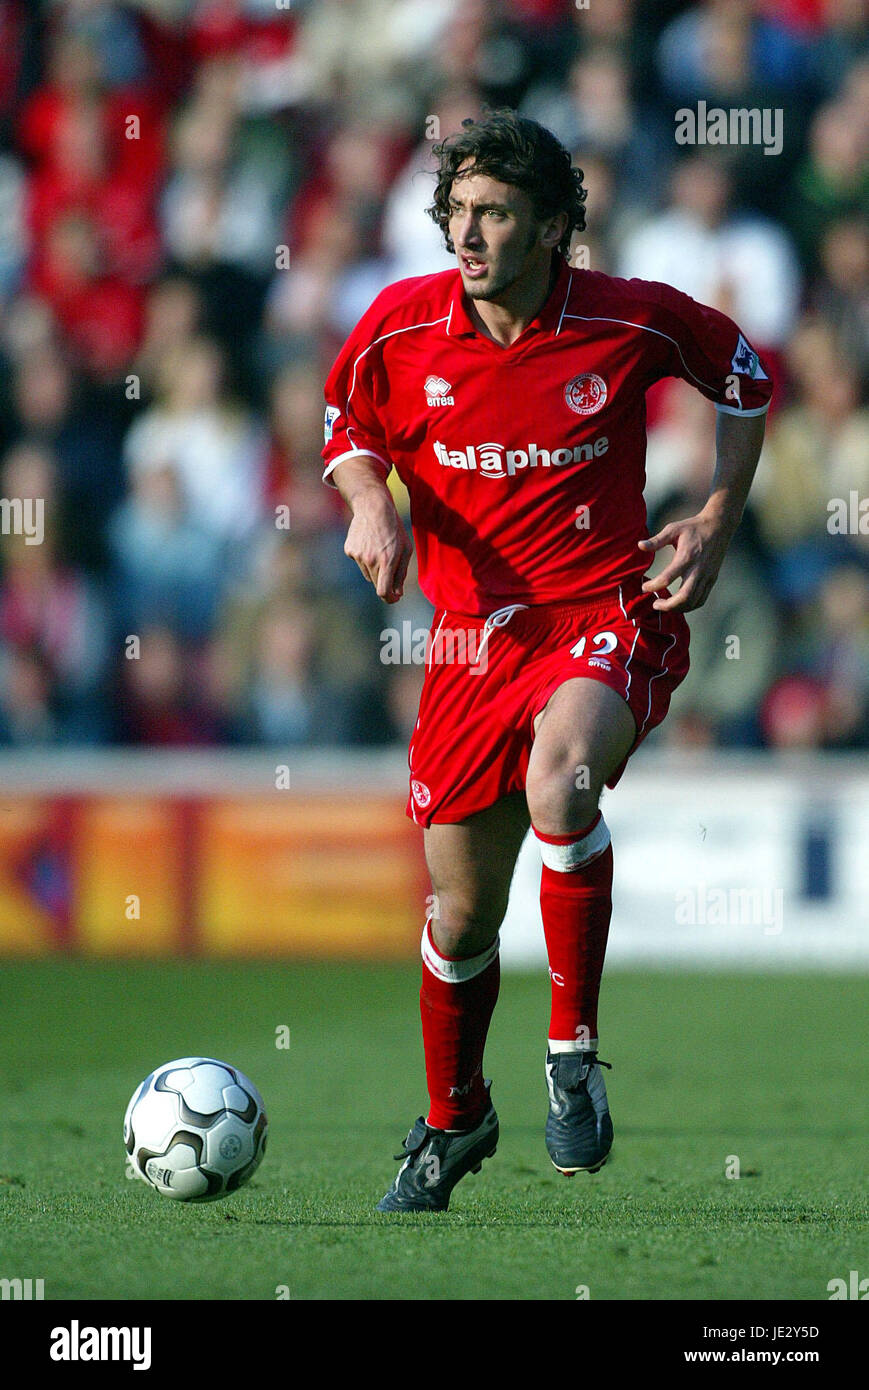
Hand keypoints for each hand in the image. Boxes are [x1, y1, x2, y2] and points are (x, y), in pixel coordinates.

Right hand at [344, 489, 412, 603]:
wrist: (373, 506)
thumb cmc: (394, 528)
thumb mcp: (405, 549)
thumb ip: (401, 573)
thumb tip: (397, 594)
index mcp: (387, 561)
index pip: (384, 591)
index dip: (389, 598)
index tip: (394, 597)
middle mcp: (370, 560)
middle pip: (376, 584)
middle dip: (384, 583)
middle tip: (391, 571)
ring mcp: (357, 555)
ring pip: (367, 574)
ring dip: (375, 569)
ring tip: (380, 550)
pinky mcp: (349, 550)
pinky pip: (359, 563)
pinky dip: (365, 559)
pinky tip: (370, 543)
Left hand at [638, 511, 729, 612]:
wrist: (719, 526)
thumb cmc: (693, 527)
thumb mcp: (673, 529)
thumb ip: (656, 540)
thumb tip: (639, 546)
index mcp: (686, 557)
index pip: (668, 577)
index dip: (653, 586)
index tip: (644, 587)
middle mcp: (698, 569)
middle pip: (684, 597)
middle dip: (667, 605)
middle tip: (655, 604)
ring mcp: (707, 576)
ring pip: (693, 601)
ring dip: (677, 608)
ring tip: (664, 605)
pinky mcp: (712, 579)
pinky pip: (701, 599)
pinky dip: (689, 606)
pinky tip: (679, 604)